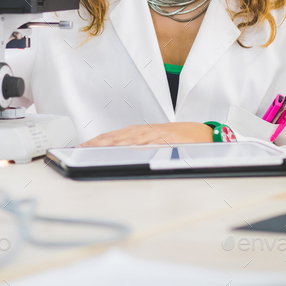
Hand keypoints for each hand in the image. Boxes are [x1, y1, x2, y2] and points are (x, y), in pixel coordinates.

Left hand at [81, 122, 213, 146]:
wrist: (203, 134)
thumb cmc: (179, 139)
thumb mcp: (154, 141)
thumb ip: (138, 146)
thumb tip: (120, 154)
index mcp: (140, 132)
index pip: (113, 136)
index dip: (96, 141)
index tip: (81, 147)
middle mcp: (144, 132)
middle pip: (117, 137)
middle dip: (98, 143)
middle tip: (82, 149)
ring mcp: (155, 134)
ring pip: (129, 139)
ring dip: (112, 143)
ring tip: (96, 149)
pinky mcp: (167, 139)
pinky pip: (150, 142)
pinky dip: (138, 145)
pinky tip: (127, 149)